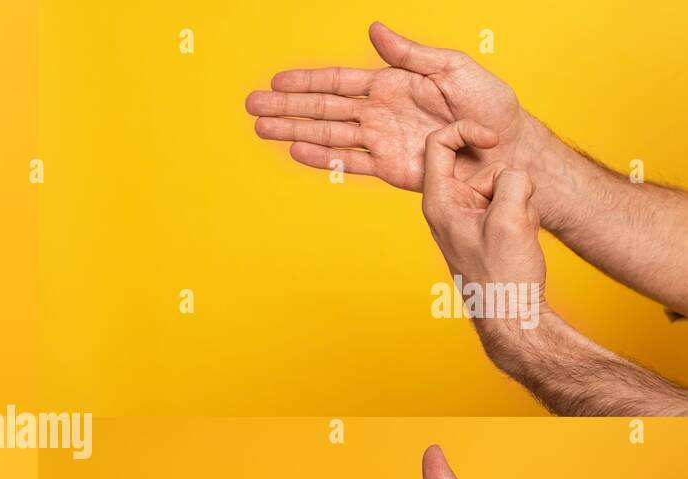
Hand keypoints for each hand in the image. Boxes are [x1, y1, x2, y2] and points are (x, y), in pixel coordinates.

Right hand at [246, 22, 527, 190]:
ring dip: (292, 130)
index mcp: (392, 83)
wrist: (506, 151)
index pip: (339, 80)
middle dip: (285, 106)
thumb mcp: (453, 68)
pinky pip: (349, 162)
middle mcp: (380, 112)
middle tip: (250, 105)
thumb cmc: (490, 106)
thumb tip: (374, 31)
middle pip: (322, 108)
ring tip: (260, 129)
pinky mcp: (389, 169)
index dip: (306, 79)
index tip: (276, 80)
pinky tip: (296, 150)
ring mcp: (381, 142)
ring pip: (327, 134)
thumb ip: (410, 54)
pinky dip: (322, 158)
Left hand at [422, 121, 545, 331]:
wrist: (511, 312)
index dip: (466, 131)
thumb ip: (511, 182)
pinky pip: (511, 200)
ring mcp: (468, 215)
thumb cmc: (502, 275)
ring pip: (503, 182)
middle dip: (506, 182)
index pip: (438, 143)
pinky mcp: (486, 223)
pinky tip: (520, 236)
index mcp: (438, 201)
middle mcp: (448, 205)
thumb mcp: (510, 220)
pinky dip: (522, 212)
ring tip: (516, 232)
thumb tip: (514, 173)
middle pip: (482, 165)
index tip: (494, 139)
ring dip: (518, 201)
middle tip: (511, 217)